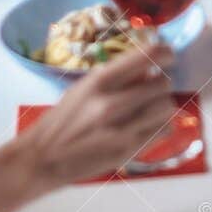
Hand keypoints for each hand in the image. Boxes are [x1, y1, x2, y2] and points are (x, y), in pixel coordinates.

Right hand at [17, 43, 177, 188]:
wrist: (42, 158)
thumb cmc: (63, 119)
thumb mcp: (84, 88)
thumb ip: (116, 78)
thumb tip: (150, 68)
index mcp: (99, 81)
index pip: (147, 56)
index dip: (165, 53)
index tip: (168, 55)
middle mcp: (111, 103)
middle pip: (163, 84)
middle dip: (160, 85)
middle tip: (152, 89)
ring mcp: (121, 129)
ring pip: (167, 108)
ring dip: (162, 107)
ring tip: (148, 109)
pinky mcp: (128, 150)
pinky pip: (164, 130)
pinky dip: (161, 126)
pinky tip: (146, 126)